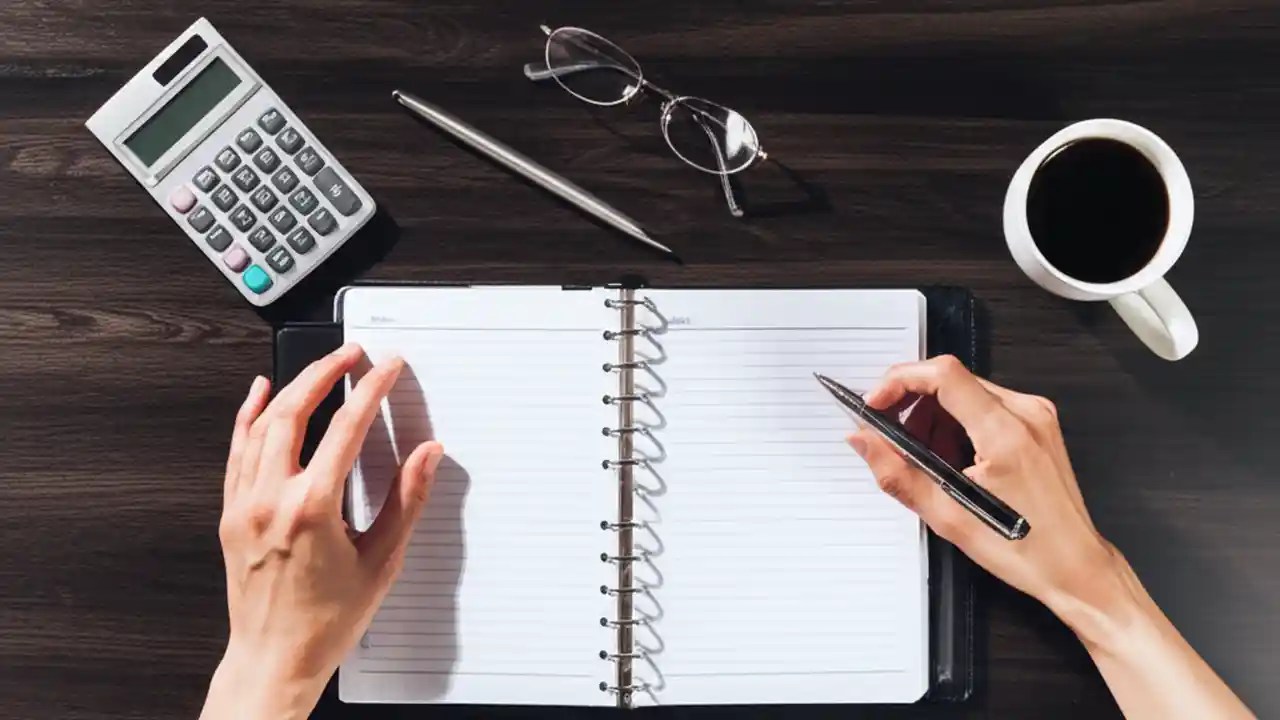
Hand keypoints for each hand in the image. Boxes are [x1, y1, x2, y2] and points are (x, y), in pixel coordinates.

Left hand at [200, 343, 442, 719]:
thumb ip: (406, 501)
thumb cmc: (326, 621)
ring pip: (260, 425)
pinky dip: (247, 417)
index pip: (345, 428)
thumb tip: (426, 456)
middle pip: (294, 412)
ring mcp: (245, 504)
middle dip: (324, 373)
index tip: (386, 369)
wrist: (274, 659)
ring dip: (289, 387)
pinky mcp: (231, 514)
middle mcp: (271, 499)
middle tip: (350, 354)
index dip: (370, 390)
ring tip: (317, 367)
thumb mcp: (382, 562)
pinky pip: (236, 451)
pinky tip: (257, 396)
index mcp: (311, 508)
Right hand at [848, 356, 1254, 718]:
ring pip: (965, 391)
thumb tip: (865, 441)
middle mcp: (1026, 415)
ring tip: (928, 459)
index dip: (900, 380)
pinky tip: (953, 459)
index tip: (877, 402)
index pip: (944, 375)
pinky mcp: (1038, 424)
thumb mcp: (948, 517)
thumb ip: (897, 473)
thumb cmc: (1027, 550)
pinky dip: (957, 424)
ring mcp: (1036, 416)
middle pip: (950, 380)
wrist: (1076, 567)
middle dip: (912, 405)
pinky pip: (985, 405)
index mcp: (1006, 434)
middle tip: (894, 438)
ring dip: (934, 417)